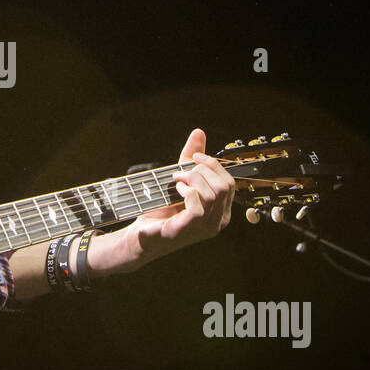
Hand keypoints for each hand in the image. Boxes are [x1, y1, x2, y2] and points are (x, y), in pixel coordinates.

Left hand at [112, 128, 235, 271]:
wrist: (140, 236)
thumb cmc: (161, 211)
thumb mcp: (179, 180)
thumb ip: (190, 158)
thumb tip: (199, 133)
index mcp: (220, 211)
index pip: (229, 183)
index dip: (214, 165)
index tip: (195, 157)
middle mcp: (218, 221)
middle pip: (224, 185)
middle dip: (203, 171)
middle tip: (181, 171)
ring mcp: (205, 228)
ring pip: (213, 193)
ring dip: (192, 179)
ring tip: (177, 180)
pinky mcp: (188, 229)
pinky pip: (199, 204)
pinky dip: (187, 191)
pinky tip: (176, 190)